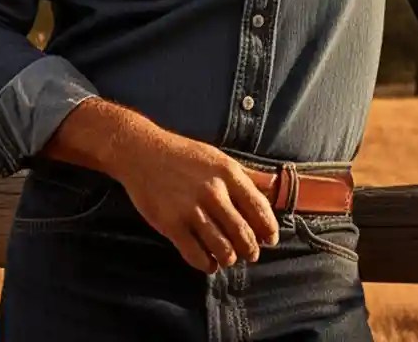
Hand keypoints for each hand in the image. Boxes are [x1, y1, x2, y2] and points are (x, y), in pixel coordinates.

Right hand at [116, 132, 279, 272]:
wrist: (142, 153)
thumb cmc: (184, 155)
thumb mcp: (220, 158)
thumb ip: (247, 175)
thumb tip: (275, 185)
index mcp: (229, 174)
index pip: (258, 208)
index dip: (268, 228)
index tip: (270, 239)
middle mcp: (214, 193)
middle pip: (242, 232)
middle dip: (250, 248)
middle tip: (251, 254)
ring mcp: (191, 210)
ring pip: (222, 247)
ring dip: (229, 258)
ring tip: (229, 258)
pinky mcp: (171, 224)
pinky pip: (195, 254)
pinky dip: (206, 264)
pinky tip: (209, 263)